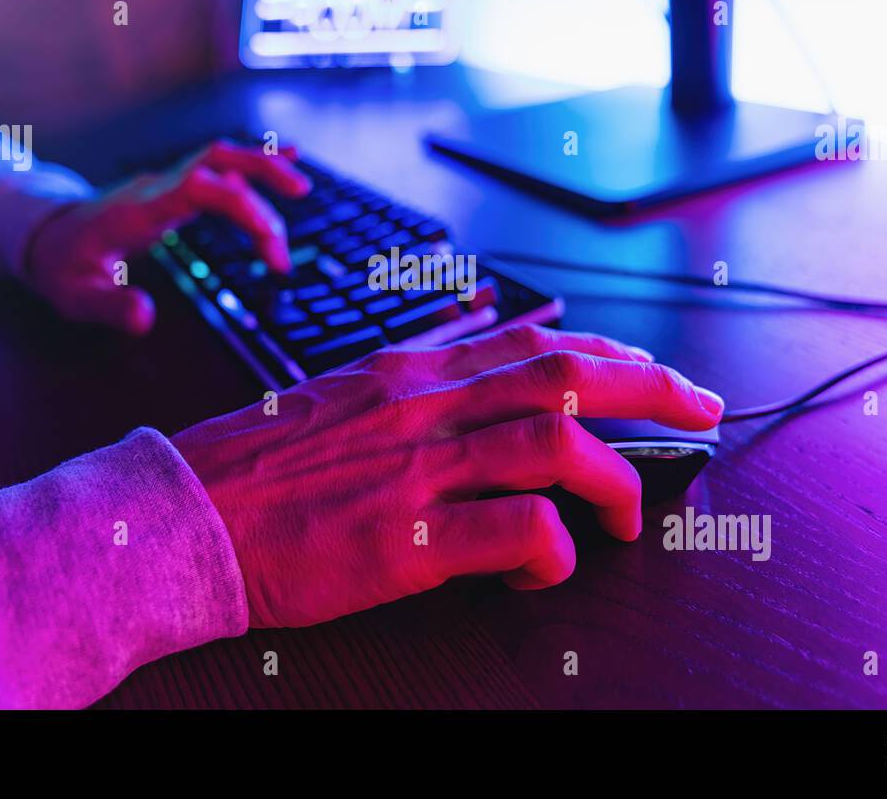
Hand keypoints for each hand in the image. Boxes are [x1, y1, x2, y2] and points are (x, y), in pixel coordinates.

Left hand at [25, 139, 308, 333]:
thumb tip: (146, 317)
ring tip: (301, 187)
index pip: (197, 189)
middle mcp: (157, 188)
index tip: (271, 246)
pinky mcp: (176, 188)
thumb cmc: (63, 269)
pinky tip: (285, 159)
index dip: (241, 207)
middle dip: (262, 174)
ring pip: (220, 156)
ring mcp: (167, 183)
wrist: (45, 236)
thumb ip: (109, 307)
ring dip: (262, 165)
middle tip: (300, 198)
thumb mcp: (75, 297)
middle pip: (215, 159)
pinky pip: (218, 166)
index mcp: (138, 212)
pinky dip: (252, 162)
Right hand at [171, 324, 723, 629]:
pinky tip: (543, 568)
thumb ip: (421, 357)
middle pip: (565, 372)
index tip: (655, 370)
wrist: (186, 515)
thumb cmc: (260, 464)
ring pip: (556, 443)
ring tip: (627, 513)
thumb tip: (482, 318)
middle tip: (700, 410)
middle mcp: (426, 406)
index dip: (610, 350)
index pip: (535, 340)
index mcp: (412, 372)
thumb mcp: (346, 388)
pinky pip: (519, 531)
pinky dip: (553, 550)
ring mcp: (420, 468)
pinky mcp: (410, 537)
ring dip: (613, 478)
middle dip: (649, 386)